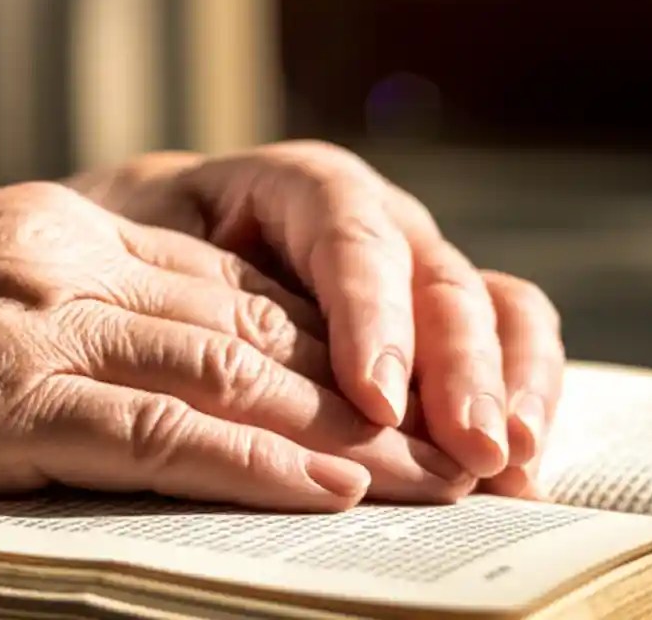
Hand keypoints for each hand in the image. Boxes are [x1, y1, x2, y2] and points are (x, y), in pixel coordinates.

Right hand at [0, 182, 469, 509]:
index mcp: (81, 232)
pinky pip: (153, 431)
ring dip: (344, 428)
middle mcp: (77, 262)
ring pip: (231, 375)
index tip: (416, 392)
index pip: (245, 290)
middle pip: (262, 329)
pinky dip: (252, 461)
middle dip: (372, 388)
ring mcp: (42, 325)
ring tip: (432, 473)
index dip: (342, 344)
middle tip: (459, 438)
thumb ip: (97, 313)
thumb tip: (193, 372)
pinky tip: (326, 486)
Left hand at [71, 142, 565, 496]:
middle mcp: (372, 222)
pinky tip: (522, 466)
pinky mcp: (444, 322)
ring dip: (512, 381)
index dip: (372, 311)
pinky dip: (527, 395)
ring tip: (511, 460)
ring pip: (493, 302)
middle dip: (460, 365)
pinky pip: (511, 338)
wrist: (131, 267)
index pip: (349, 231)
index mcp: (296, 186)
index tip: (376, 396)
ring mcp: (416, 271)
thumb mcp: (135, 253)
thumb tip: (221, 371)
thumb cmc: (124, 260)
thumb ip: (184, 289)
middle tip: (472, 448)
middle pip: (435, 275)